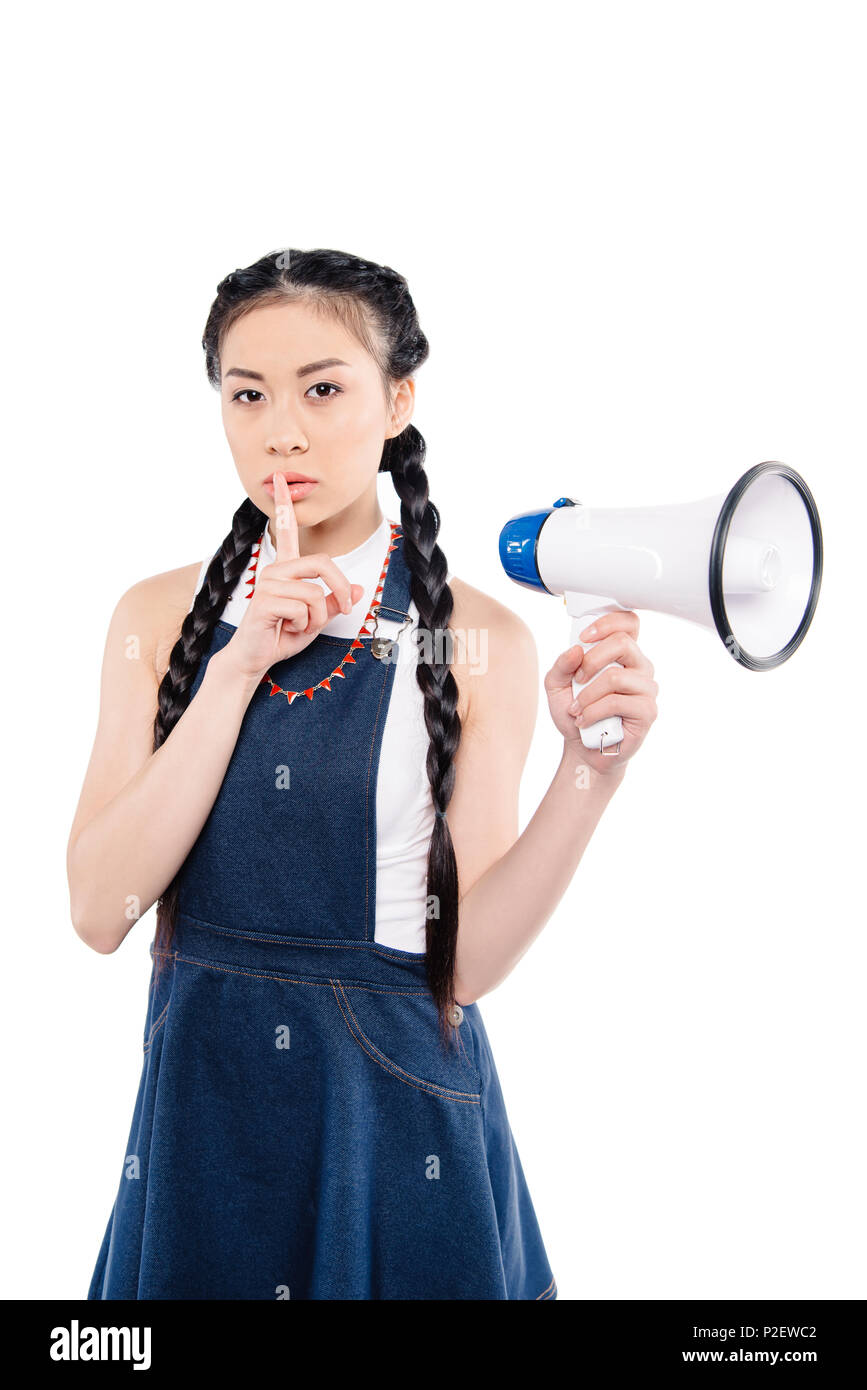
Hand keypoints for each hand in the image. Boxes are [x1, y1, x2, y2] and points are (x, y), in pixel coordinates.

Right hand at [224, 474, 364, 682]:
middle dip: (340, 589)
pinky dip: (303, 625)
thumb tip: (358, 588)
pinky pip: (303, 608)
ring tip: (298, 625)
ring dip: (316, 618)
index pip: (286, 529)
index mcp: (286, 568)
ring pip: (314, 593)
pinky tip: (286, 628)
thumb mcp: (316, 619)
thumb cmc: (282, 635)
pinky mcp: (263, 600)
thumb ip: (333, 603)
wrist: (255, 658)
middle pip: (323, 563)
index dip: (284, 503)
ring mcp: (268, 583)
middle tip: (343, 610)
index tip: (281, 478)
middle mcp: (275, 569)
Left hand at [544, 610, 657, 774]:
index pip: (629, 622)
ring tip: (576, 709)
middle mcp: (639, 666)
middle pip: (623, 642)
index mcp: (622, 654)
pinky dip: (593, 711)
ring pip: (616, 676)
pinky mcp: (647, 710)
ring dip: (587, 695)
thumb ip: (561, 665)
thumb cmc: (576, 713)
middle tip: (577, 680)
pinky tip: (585, 720)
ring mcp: (646, 688)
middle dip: (591, 660)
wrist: (583, 749)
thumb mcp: (557, 686)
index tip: (584, 637)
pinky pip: (617, 702)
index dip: (608, 622)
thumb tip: (576, 650)